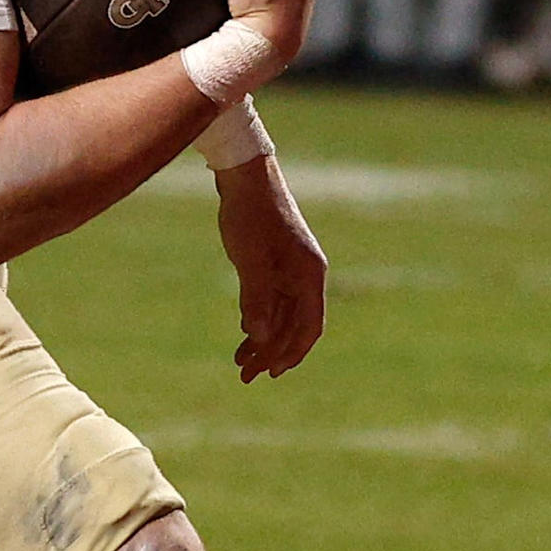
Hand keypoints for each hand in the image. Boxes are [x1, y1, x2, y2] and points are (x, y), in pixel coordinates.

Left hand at [213, 153, 325, 381]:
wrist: (244, 175)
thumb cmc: (250, 215)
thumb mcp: (251, 261)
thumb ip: (258, 299)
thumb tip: (261, 338)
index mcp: (309, 275)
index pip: (309, 327)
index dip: (292, 353)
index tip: (271, 374)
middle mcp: (305, 275)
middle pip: (294, 326)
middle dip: (272, 352)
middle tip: (247, 375)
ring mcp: (291, 268)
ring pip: (282, 316)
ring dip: (264, 340)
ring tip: (240, 362)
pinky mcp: (275, 262)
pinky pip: (272, 301)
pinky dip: (259, 319)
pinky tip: (244, 333)